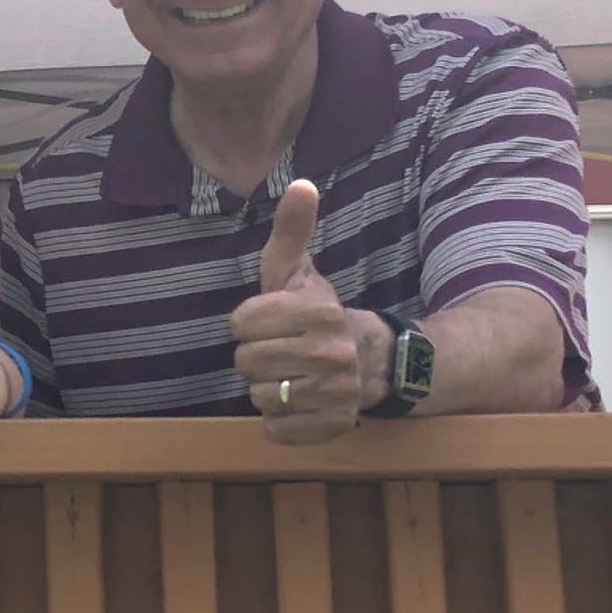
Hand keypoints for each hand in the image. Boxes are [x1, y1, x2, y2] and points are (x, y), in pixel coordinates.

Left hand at [230, 180, 390, 444]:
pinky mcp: (331, 427)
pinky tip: (300, 401)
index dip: (249, 322)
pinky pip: (275, 429)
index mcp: (317, 311)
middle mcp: (330, 353)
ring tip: (293, 374)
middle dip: (257, 356)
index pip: (240, 323)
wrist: (371, 361)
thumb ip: (292, 231)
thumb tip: (301, 183)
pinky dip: (281, 420)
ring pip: (259, 396)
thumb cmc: (317, 313)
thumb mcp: (300, 272)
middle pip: (246, 361)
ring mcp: (334, 394)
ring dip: (269, 388)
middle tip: (282, 350)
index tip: (271, 321)